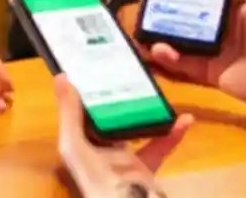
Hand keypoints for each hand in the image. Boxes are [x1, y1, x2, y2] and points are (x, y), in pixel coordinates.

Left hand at [53, 74, 191, 197]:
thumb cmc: (94, 177)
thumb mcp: (74, 144)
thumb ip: (69, 113)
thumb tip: (61, 76)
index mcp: (79, 144)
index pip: (82, 112)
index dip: (90, 91)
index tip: (100, 68)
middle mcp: (100, 150)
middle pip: (111, 119)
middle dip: (122, 100)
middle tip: (133, 74)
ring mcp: (124, 160)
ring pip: (137, 130)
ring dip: (148, 113)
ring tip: (158, 91)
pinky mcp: (145, 168)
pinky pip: (160, 147)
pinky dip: (172, 134)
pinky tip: (184, 120)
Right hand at [148, 0, 245, 106]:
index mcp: (239, 6)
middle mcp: (226, 27)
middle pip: (191, 13)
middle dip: (169, 5)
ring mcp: (217, 50)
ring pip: (182, 39)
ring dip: (163, 32)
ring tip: (143, 24)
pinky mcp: (211, 72)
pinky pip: (185, 64)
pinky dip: (169, 57)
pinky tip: (157, 48)